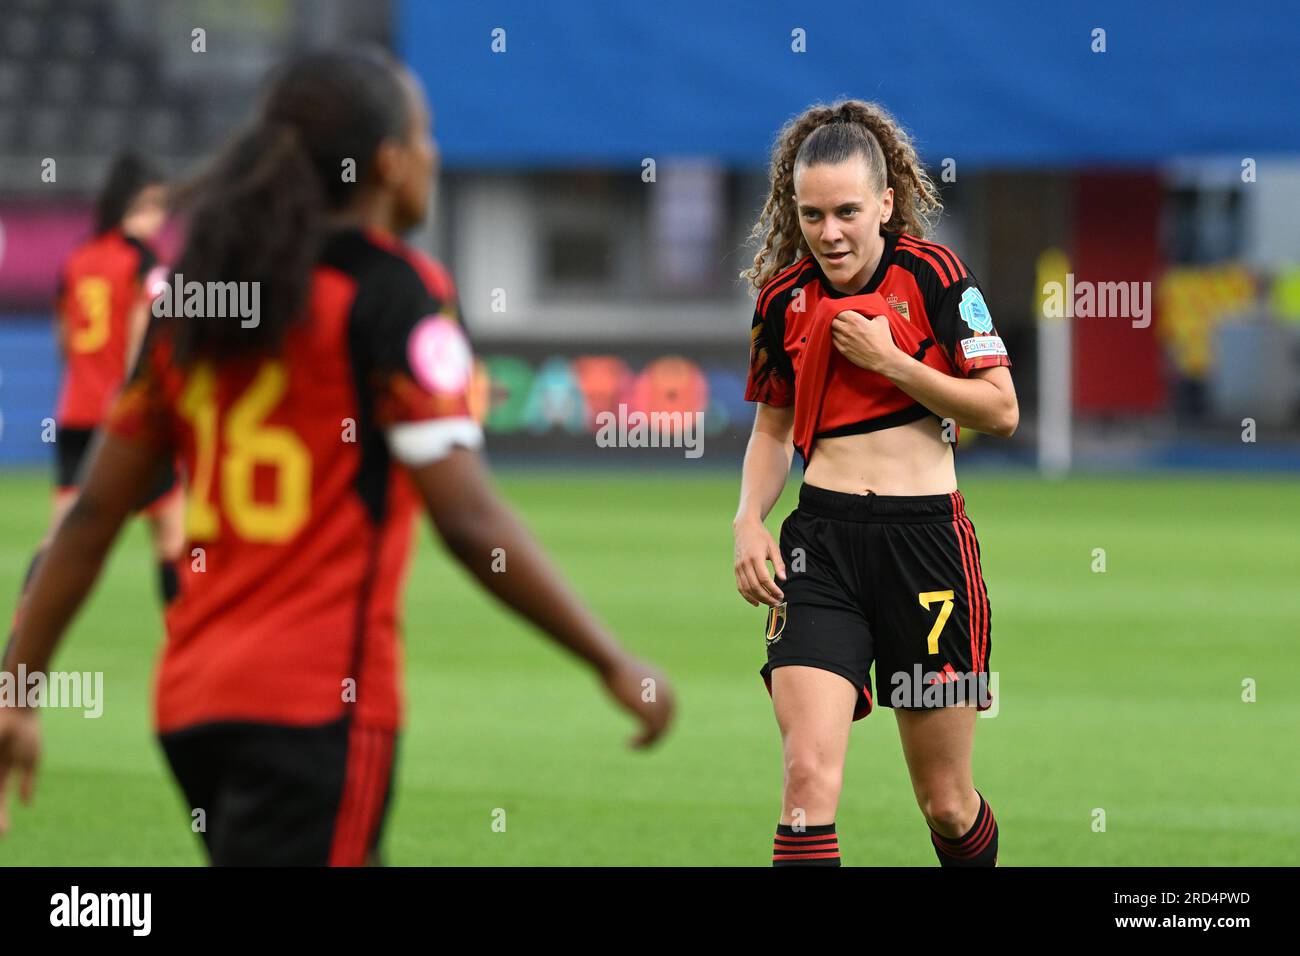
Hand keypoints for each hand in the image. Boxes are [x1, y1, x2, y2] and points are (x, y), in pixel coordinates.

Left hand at [0, 707, 39, 836]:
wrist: (18, 710)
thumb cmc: (27, 732)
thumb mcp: (30, 759)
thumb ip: (28, 781)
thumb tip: (26, 804)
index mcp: (3, 774)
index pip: (0, 801)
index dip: (1, 817)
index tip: (4, 834)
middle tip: (0, 833)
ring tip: (1, 826)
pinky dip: (6, 790)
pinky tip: (1, 799)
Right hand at [600, 655, 674, 748]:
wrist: (612, 663)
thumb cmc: (615, 668)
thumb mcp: (630, 677)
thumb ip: (637, 686)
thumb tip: (635, 696)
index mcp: (665, 684)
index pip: (670, 711)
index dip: (660, 724)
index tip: (645, 731)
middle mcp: (666, 694)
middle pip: (667, 722)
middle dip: (655, 735)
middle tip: (640, 743)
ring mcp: (659, 702)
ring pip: (660, 731)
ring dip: (648, 742)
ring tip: (634, 745)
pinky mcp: (649, 711)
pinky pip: (652, 733)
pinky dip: (643, 742)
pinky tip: (629, 744)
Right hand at [733, 517, 784, 606]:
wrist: (745, 528)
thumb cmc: (761, 537)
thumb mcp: (773, 547)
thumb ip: (778, 564)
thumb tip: (783, 579)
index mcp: (755, 557)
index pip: (764, 579)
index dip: (773, 590)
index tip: (781, 595)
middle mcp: (745, 564)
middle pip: (755, 586)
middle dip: (767, 597)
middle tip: (777, 602)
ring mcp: (739, 567)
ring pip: (747, 589)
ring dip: (758, 599)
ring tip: (769, 603)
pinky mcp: (736, 569)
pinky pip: (740, 587)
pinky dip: (747, 596)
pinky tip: (756, 602)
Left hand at [831, 309, 900, 375]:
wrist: (883, 359)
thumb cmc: (883, 340)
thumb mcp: (881, 320)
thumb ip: (872, 313)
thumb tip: (869, 312)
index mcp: (855, 320)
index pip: (838, 311)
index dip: (840, 311)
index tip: (844, 313)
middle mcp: (846, 329)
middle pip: (833, 320)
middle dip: (837, 319)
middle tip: (842, 320)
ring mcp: (843, 340)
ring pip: (832, 330)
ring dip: (836, 329)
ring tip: (842, 329)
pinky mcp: (842, 350)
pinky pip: (834, 340)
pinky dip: (836, 337)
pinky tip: (843, 337)